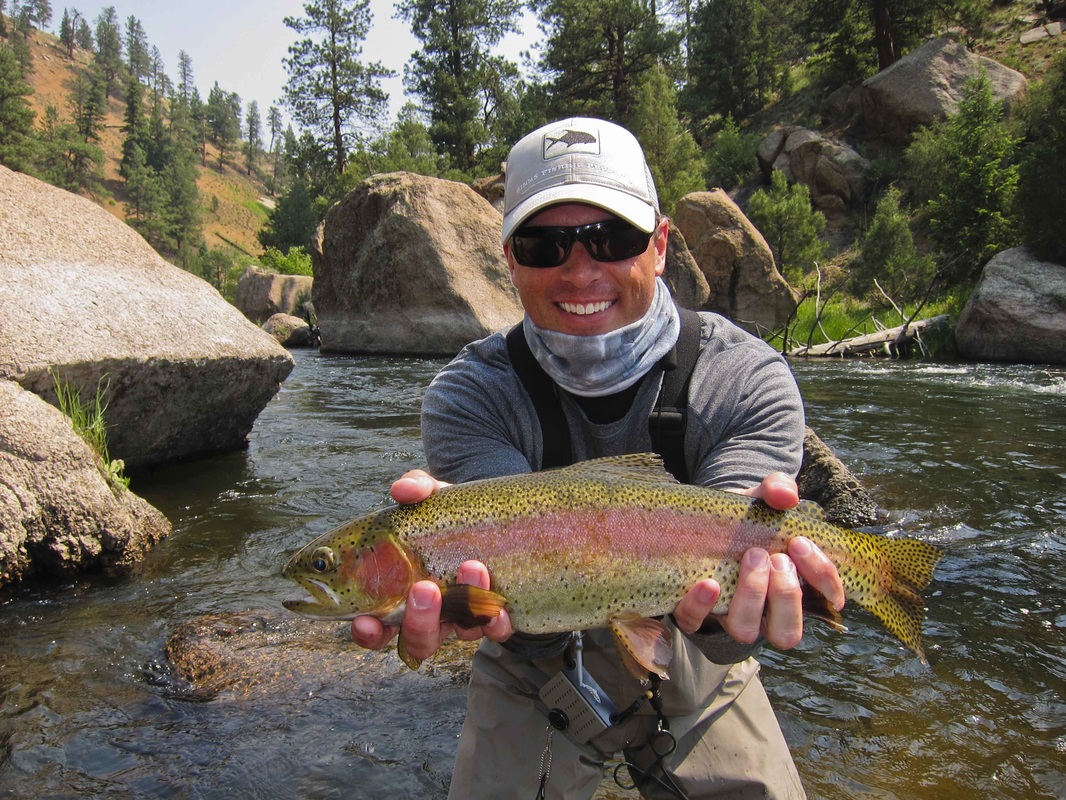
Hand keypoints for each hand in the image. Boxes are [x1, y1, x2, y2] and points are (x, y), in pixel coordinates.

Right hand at [350, 470, 513, 656]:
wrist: (498, 517)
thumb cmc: (450, 513)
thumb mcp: (433, 497)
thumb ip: (416, 489)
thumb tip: (402, 490)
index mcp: (401, 593)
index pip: (376, 627)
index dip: (368, 632)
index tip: (366, 622)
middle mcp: (432, 614)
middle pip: (417, 640)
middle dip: (418, 621)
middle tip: (424, 588)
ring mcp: (465, 617)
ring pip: (458, 634)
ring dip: (462, 608)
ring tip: (471, 567)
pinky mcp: (497, 615)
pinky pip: (496, 630)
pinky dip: (495, 622)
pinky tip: (498, 606)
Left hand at [672, 472, 845, 649]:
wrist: (702, 521)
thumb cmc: (744, 518)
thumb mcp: (762, 499)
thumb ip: (777, 488)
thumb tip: (785, 496)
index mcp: (794, 587)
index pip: (824, 599)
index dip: (821, 577)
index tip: (800, 544)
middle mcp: (766, 612)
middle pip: (787, 632)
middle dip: (785, 594)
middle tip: (774, 556)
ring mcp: (729, 616)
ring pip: (746, 631)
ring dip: (752, 597)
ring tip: (751, 556)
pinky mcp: (694, 612)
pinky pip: (694, 622)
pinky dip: (701, 606)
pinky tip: (707, 582)